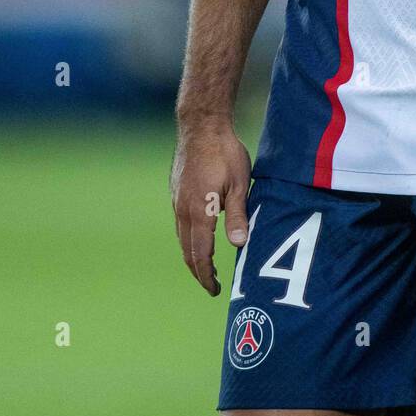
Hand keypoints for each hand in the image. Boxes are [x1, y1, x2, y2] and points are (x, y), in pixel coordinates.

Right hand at [170, 131, 251, 295]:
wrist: (201, 125)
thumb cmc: (224, 152)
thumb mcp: (238, 184)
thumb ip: (238, 215)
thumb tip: (238, 245)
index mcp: (199, 212)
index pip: (200, 254)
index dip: (206, 275)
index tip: (214, 290)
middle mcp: (183, 210)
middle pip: (187, 250)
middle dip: (198, 271)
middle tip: (211, 285)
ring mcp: (177, 200)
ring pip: (182, 237)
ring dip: (193, 255)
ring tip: (206, 266)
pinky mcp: (176, 191)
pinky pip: (180, 223)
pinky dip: (189, 238)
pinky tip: (199, 236)